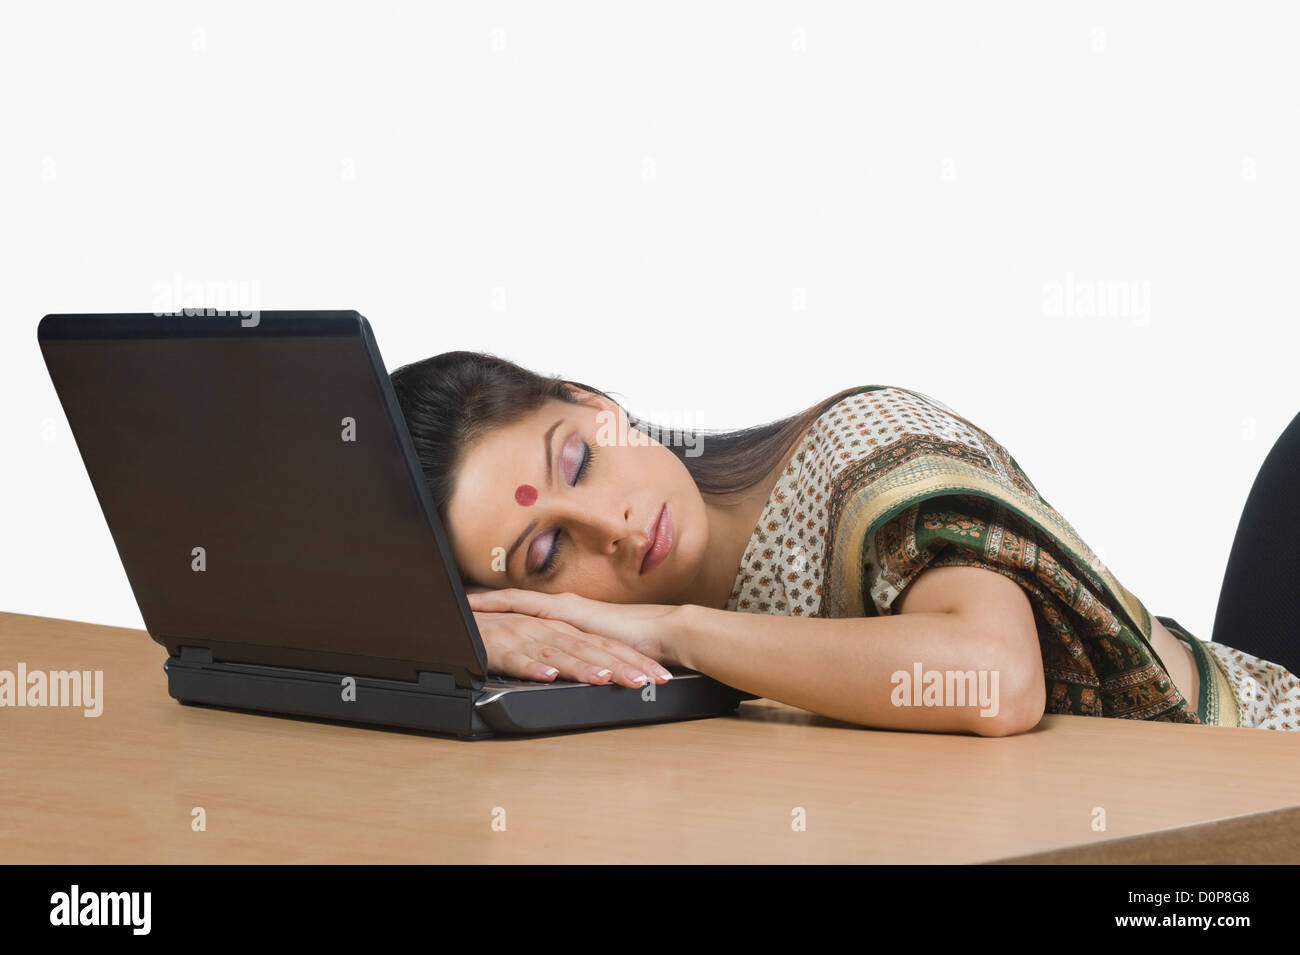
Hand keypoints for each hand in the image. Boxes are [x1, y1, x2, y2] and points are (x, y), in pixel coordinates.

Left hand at [467, 589, 685, 677]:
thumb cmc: (641, 646)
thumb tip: (570, 670)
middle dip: (485, 602)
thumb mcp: (604, 654)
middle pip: (514, 602)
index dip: (501, 607)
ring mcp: (565, 609)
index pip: (528, 609)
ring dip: (487, 604)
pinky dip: (500, 607)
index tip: (476, 607)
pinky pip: (524, 608)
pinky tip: (481, 608)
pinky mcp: (568, 613)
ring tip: (459, 602)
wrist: (665, 634)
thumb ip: (585, 657)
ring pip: (515, 603)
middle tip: (456, 599)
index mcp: (570, 616)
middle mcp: (564, 608)